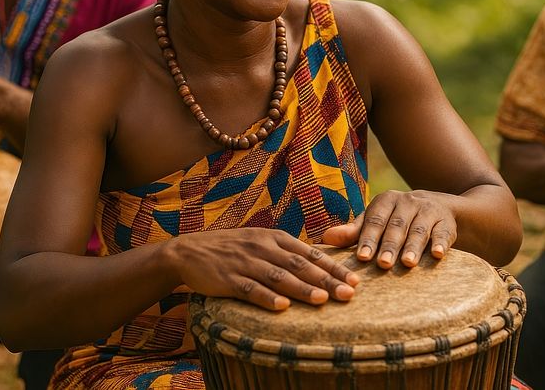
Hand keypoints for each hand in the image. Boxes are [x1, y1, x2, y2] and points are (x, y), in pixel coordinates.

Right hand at [170, 228, 358, 310]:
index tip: (355, 280)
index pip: (311, 253)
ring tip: (323, 300)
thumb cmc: (233, 249)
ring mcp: (246, 263)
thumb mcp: (262, 242)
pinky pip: (250, 289)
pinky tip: (282, 307)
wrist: (190, 251)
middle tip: (350, 293)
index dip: (334, 267)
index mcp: (275, 238)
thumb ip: (288, 252)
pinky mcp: (228, 278)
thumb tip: (320, 263)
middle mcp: (264, 248)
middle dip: (327, 279)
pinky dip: (267, 297)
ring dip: (302, 289)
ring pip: (279, 276)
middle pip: (301, 265)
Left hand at [322, 189, 455, 269]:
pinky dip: (440, 243)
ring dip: (413, 246)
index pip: (375, 220)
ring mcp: (428, 210)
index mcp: (386, 201)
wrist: (437, 208)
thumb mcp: (375, 221)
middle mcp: (407, 202)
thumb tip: (324, 238)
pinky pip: (443, 232)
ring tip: (407, 263)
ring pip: (419, 229)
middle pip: (397, 225)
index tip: (362, 257)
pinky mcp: (446, 222)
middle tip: (382, 264)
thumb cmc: (396, 219)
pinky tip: (437, 255)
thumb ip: (353, 232)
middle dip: (389, 245)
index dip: (368, 238)